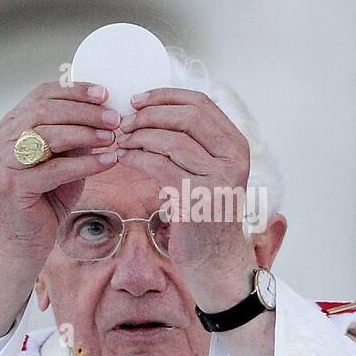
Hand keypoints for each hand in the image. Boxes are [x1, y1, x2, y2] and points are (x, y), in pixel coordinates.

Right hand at [0, 79, 119, 268]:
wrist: (25, 240)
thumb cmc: (46, 196)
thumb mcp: (63, 158)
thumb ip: (75, 136)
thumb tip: (104, 113)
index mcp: (11, 125)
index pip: (42, 95)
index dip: (74, 92)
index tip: (104, 94)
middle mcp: (2, 139)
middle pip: (44, 111)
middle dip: (83, 112)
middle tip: (113, 118)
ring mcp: (4, 162)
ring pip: (48, 136)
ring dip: (86, 134)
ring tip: (112, 137)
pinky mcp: (13, 186)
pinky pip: (55, 169)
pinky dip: (85, 164)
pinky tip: (108, 161)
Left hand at [112, 87, 254, 307]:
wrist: (214, 260)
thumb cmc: (202, 211)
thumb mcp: (205, 170)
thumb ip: (190, 141)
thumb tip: (149, 108)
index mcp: (235, 143)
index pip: (200, 102)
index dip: (165, 95)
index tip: (136, 99)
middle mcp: (234, 157)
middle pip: (187, 116)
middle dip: (149, 114)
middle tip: (124, 122)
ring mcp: (219, 177)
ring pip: (171, 139)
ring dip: (139, 136)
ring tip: (120, 141)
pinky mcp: (199, 198)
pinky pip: (160, 165)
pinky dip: (136, 157)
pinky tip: (123, 158)